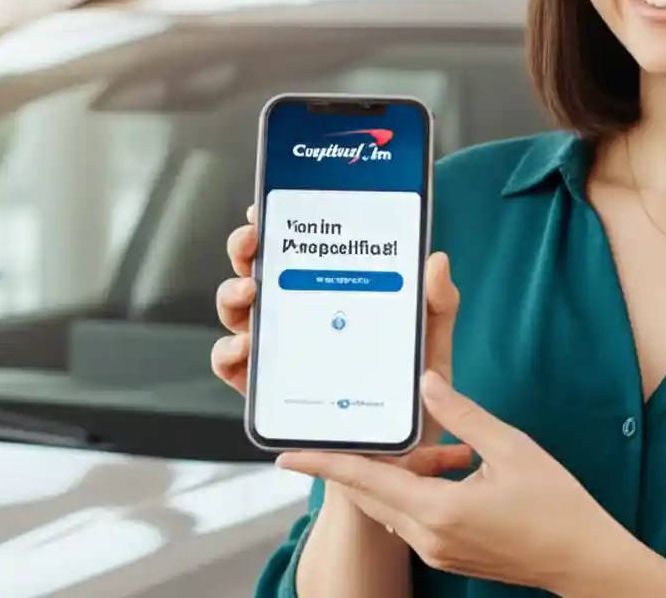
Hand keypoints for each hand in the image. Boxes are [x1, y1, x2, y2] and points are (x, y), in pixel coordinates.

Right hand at [210, 205, 465, 461]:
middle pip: (255, 270)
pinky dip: (227, 353)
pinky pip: (231, 366)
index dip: (277, 224)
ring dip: (232, 294)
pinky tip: (242, 348)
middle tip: (253, 239)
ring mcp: (276, 352)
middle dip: (244, 247)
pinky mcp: (265, 391)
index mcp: (329, 296)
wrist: (397, 459)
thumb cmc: (411, 397)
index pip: (297, 249)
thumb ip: (438, 305)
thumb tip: (437, 259)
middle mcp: (295, 317)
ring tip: (252, 291)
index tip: (270, 205)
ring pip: (235, 311)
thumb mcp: (432, 347)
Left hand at [275, 371, 633, 592]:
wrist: (585, 562)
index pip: (365, 481)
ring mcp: (437, 551)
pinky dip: (403, 492)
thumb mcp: (512, 448)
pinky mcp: (449, 555)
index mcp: (439, 511)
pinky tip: (423, 468)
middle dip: (343, 466)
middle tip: (317, 436)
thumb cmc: (557, 505)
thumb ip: (463, 415)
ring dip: (378, 478)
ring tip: (373, 444)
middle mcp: (429, 537)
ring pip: (388, 509)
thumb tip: (426, 382)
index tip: (284, 455)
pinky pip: (410, 520)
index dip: (322, 465)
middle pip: (369, 496)